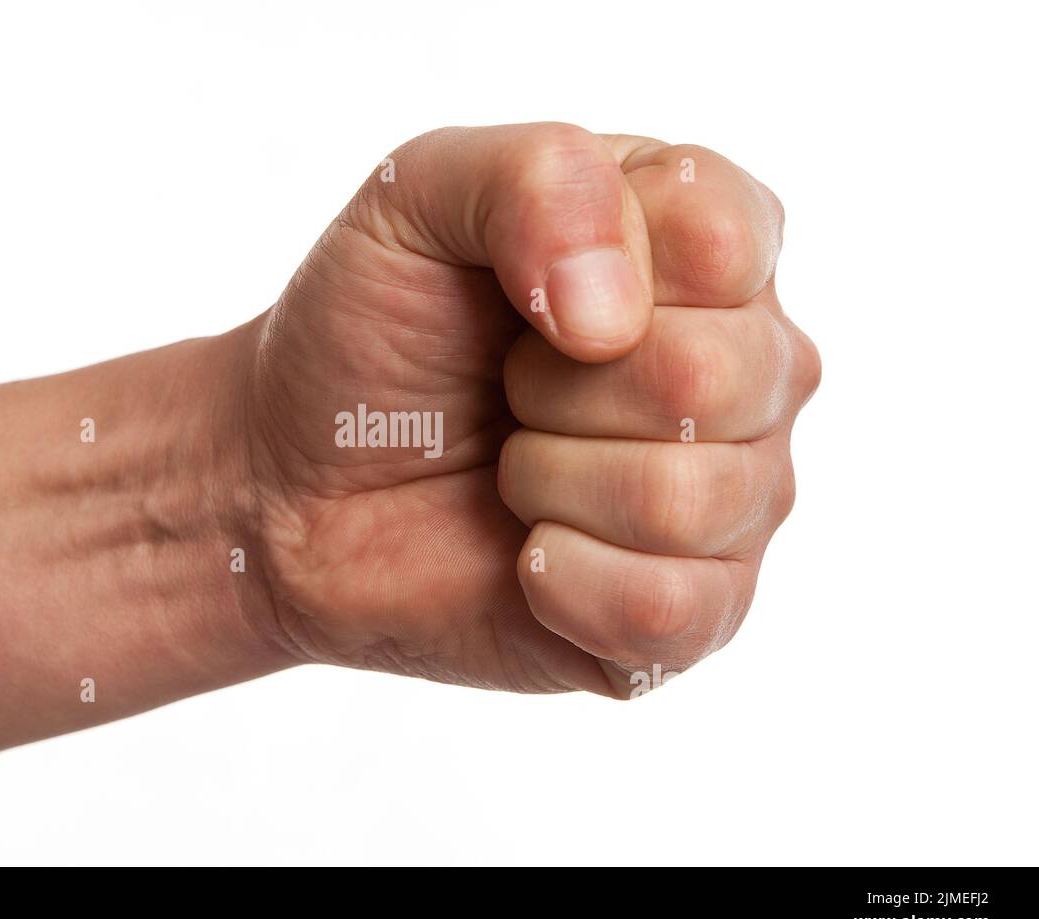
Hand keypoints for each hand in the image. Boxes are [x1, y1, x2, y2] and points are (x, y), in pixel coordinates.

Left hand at [241, 123, 819, 696]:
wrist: (295, 483)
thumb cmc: (373, 333)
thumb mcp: (421, 197)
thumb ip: (537, 179)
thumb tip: (616, 321)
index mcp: (706, 251)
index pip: (727, 241)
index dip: (595, 268)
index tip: (517, 291)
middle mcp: (748, 374)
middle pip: (717, 379)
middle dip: (555, 387)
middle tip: (505, 388)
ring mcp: (732, 500)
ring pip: (687, 501)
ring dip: (548, 482)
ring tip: (511, 469)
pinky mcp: (691, 614)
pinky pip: (666, 611)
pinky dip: (563, 584)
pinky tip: (527, 557)